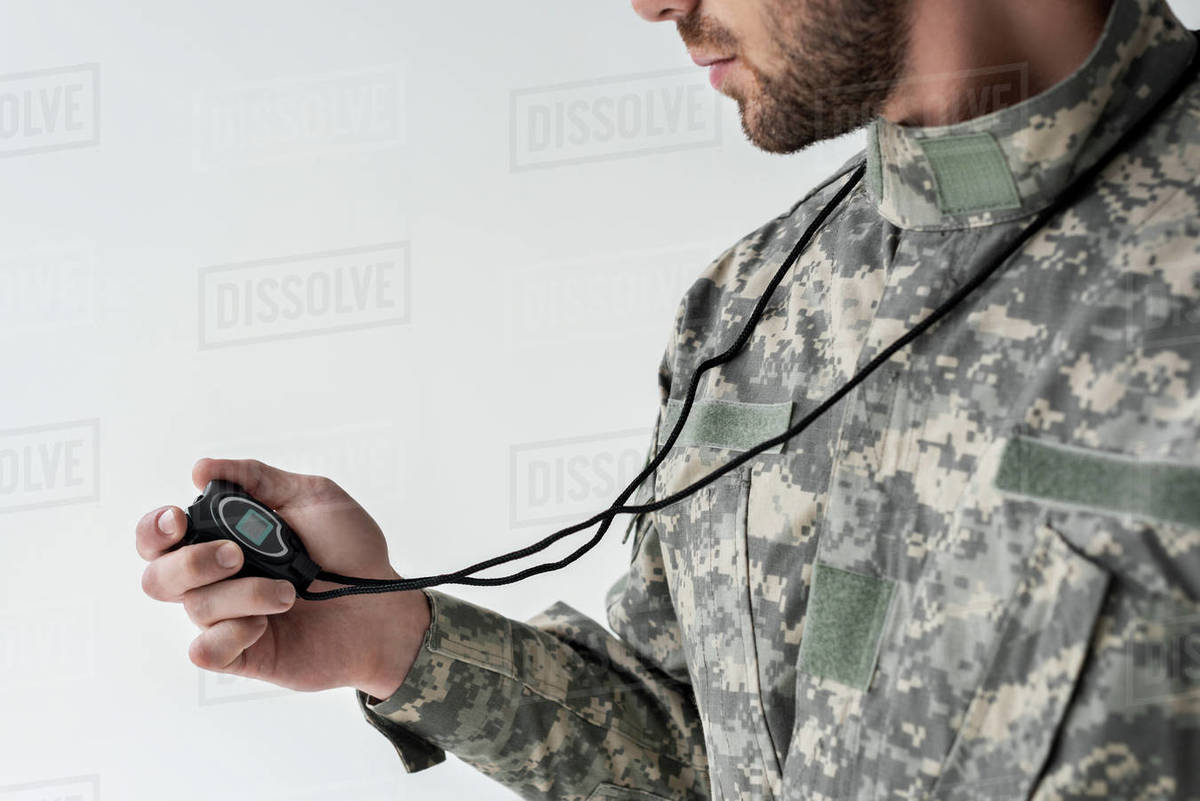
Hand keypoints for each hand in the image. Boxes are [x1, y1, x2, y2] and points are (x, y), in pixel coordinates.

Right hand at [137, 458, 430, 699]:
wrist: (385, 604)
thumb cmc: (352, 551)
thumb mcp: (313, 497)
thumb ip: (258, 479)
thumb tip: (201, 467)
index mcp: (225, 537)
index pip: (160, 536)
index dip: (154, 529)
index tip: (179, 520)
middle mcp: (218, 579)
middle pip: (158, 576)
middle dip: (192, 562)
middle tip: (237, 555)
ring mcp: (227, 618)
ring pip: (194, 607)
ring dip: (244, 593)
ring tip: (289, 592)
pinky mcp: (242, 653)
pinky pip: (205, 650)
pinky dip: (232, 633)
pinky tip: (266, 623)